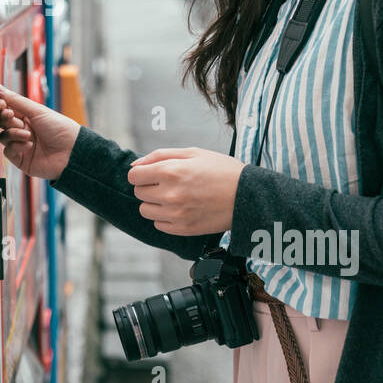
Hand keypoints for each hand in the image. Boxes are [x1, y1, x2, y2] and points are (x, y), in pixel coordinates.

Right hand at [0, 82, 80, 181]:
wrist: (71, 151)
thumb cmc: (61, 129)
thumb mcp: (37, 110)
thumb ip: (16, 100)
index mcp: (27, 116)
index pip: (7, 109)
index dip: (2, 106)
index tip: (0, 103)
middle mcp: (23, 130)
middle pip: (3, 122)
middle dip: (6, 118)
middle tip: (11, 116)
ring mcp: (21, 144)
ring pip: (4, 136)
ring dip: (13, 133)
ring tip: (27, 134)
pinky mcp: (20, 159)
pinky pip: (8, 151)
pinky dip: (16, 146)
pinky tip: (28, 145)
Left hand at [126, 147, 244, 235]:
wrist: (248, 196)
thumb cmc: (221, 170)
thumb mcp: (192, 152)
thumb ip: (159, 156)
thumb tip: (134, 166)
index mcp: (170, 171)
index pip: (133, 176)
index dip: (142, 173)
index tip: (152, 173)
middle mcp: (169, 194)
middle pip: (138, 193)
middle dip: (149, 186)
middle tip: (169, 183)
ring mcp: (176, 214)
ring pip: (145, 210)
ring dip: (155, 203)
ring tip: (175, 196)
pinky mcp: (183, 229)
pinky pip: (159, 224)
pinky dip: (165, 217)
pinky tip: (181, 208)